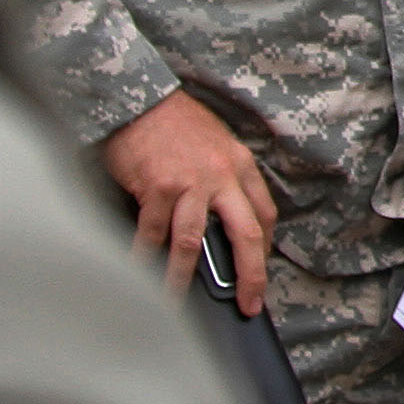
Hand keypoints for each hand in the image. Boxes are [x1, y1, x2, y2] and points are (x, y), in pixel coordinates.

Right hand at [101, 88, 275, 309]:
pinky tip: (138, 271)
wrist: (140, 100)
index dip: (265, 247)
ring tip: (177, 302)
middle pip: (244, 234)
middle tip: (249, 303)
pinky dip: (143, 256)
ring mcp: (189, 183)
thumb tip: (224, 223)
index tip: (261, 271)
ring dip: (184, 277)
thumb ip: (226, 179)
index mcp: (241, 164)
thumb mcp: (217, 143)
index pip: (264, 214)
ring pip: (194, 243)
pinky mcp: (157, 187)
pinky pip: (152, 233)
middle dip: (250, 275)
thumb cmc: (177, 122)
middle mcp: (221, 175)